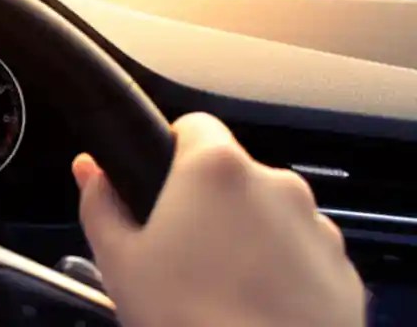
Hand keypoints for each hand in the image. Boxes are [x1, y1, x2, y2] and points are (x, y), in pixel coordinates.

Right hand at [73, 113, 364, 326]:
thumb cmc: (187, 319)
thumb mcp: (119, 261)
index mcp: (216, 170)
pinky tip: (254, 309)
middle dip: (208, 205)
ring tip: (219, 289)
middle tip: (179, 253)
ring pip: (270, 216)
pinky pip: (302, 257)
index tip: (158, 191)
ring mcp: (318, 229)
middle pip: (233, 176)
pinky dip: (281, 273)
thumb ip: (100, 202)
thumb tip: (89, 169)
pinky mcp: (344, 272)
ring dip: (247, 237)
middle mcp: (276, 185)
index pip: (193, 125)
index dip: (171, 153)